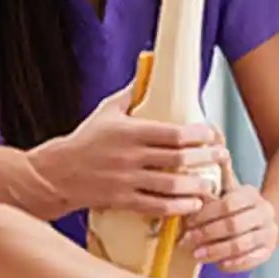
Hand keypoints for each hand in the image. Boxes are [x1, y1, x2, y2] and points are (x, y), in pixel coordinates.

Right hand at [26, 81, 226, 218]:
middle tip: (222, 156)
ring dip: (194, 186)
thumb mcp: (106, 111)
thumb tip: (147, 69)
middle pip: (176, 159)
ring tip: (212, 185)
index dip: (197, 134)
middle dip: (204, 158)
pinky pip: (154, 206)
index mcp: (130, 132)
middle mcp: (130, 156)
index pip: (172, 133)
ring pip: (168, 185)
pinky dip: (176, 207)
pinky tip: (192, 205)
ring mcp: (126, 180)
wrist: (55, 173)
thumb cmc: (84, 140)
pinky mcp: (122, 200)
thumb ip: (129, 93)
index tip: (212, 134)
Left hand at [180, 156, 278, 272]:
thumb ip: (217, 168)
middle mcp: (265, 212)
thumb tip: (212, 135)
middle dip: (207, 235)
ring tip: (196, 255)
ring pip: (241, 245)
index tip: (186, 223)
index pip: (229, 204)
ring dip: (215, 251)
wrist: (260, 222)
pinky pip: (250, 260)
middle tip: (185, 242)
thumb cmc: (233, 205)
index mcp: (251, 194)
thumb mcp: (225, 187)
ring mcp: (268, 232)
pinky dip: (232, 263)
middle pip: (234, 225)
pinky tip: (217, 264)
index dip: (206, 215)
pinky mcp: (268, 251)